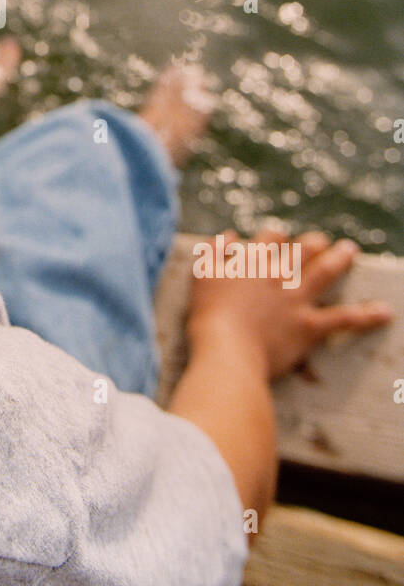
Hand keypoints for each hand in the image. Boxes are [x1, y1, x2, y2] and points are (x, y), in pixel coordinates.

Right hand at [185, 227, 393, 381]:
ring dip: (340, 259)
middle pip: (303, 249)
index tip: (279, 238)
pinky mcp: (309, 326)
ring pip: (325, 272)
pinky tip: (384, 312)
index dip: (277, 236)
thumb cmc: (208, 315)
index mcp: (253, 261)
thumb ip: (214, 251)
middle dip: (314, 242)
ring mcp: (297, 299)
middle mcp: (279, 275)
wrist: (226, 349)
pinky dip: (366, 315)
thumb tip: (230, 236)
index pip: (271, 238)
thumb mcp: (201, 275)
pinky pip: (343, 318)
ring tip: (350, 250)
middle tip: (322, 241)